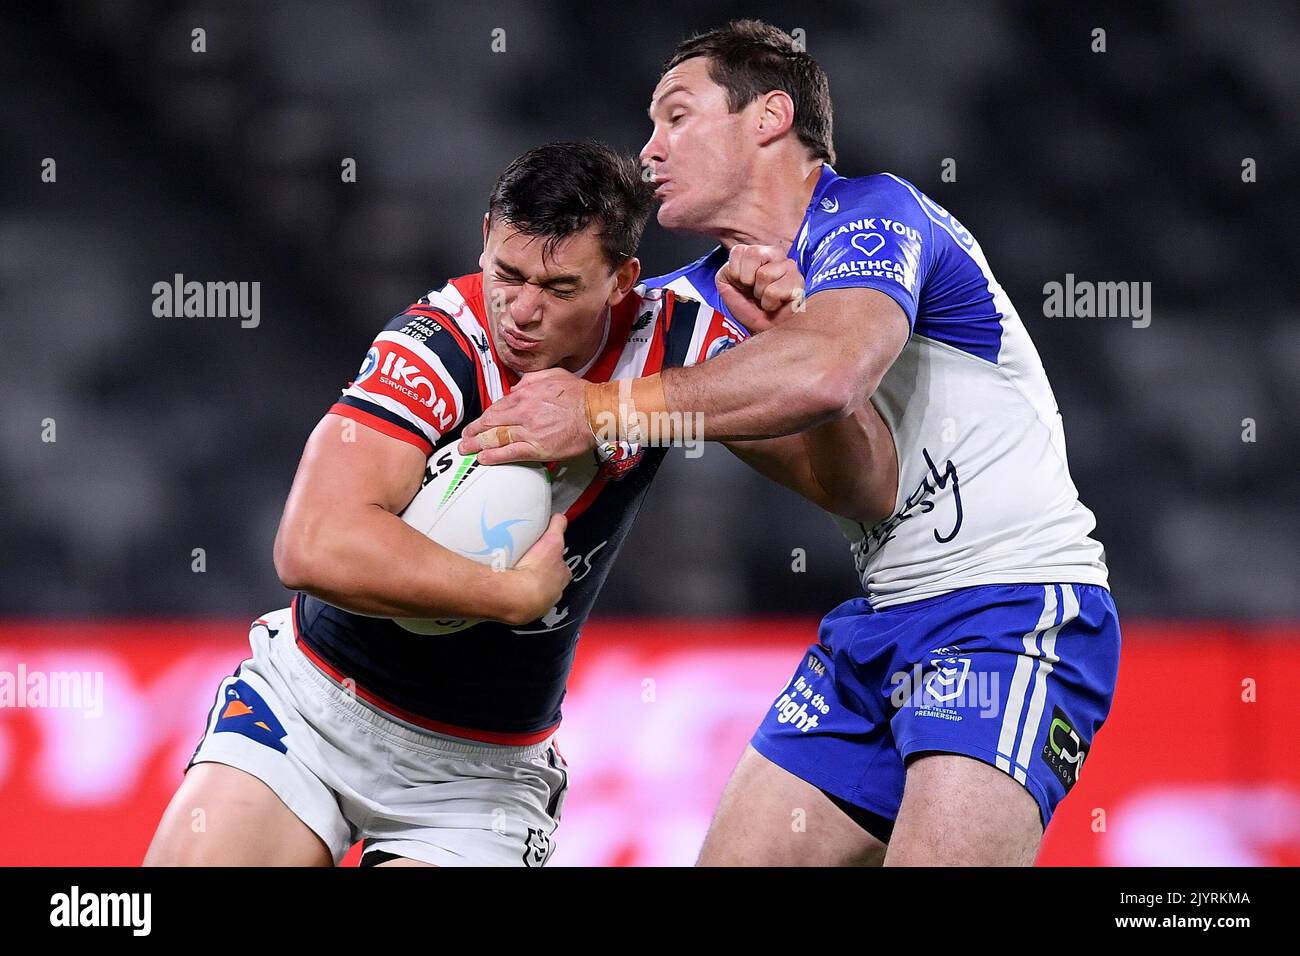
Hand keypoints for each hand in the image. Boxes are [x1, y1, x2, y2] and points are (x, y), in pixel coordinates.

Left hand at [458, 368, 595, 463]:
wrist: (596, 411)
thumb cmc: (579, 394)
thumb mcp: (552, 375)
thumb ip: (530, 380)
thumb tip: (515, 388)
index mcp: (525, 394)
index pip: (496, 407)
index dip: (483, 418)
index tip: (477, 424)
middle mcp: (522, 412)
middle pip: (490, 423)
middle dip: (473, 432)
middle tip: (463, 439)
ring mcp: (529, 431)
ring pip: (496, 438)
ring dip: (477, 444)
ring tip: (466, 450)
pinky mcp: (538, 448)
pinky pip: (511, 452)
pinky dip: (494, 456)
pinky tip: (483, 458)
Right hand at [501, 513, 571, 624]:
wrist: (518, 596)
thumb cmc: (539, 569)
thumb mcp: (552, 540)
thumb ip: (557, 527)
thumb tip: (559, 517)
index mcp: (562, 577)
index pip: (562, 567)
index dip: (554, 560)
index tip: (544, 555)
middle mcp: (553, 594)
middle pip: (549, 582)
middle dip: (540, 575)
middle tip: (525, 564)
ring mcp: (538, 606)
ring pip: (534, 594)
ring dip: (526, 586)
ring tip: (513, 575)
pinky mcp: (522, 613)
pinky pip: (518, 602)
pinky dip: (513, 595)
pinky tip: (504, 587)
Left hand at [715, 244, 805, 332]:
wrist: (761, 329)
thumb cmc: (748, 307)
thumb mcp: (726, 285)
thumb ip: (726, 269)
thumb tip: (735, 263)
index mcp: (758, 253)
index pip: (739, 250)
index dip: (735, 273)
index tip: (743, 284)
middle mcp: (776, 255)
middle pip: (754, 253)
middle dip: (747, 280)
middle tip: (755, 292)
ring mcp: (790, 266)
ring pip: (764, 274)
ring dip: (761, 294)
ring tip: (767, 298)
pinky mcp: (799, 282)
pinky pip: (774, 291)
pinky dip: (770, 303)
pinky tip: (777, 304)